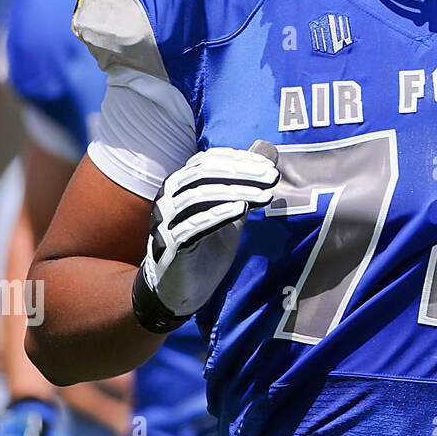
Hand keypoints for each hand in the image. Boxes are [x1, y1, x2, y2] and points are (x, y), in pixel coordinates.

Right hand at [134, 143, 278, 331]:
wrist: (185, 287)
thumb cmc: (208, 243)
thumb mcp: (231, 207)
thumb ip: (245, 181)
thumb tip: (268, 148)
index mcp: (180, 184)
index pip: (207, 161)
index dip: (239, 160)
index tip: (269, 166)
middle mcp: (167, 198)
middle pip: (202, 174)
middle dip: (241, 173)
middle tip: (271, 177)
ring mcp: (165, 222)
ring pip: (197, 197)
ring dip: (235, 192)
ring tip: (264, 196)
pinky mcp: (169, 246)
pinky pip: (192, 226)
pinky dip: (217, 214)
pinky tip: (240, 210)